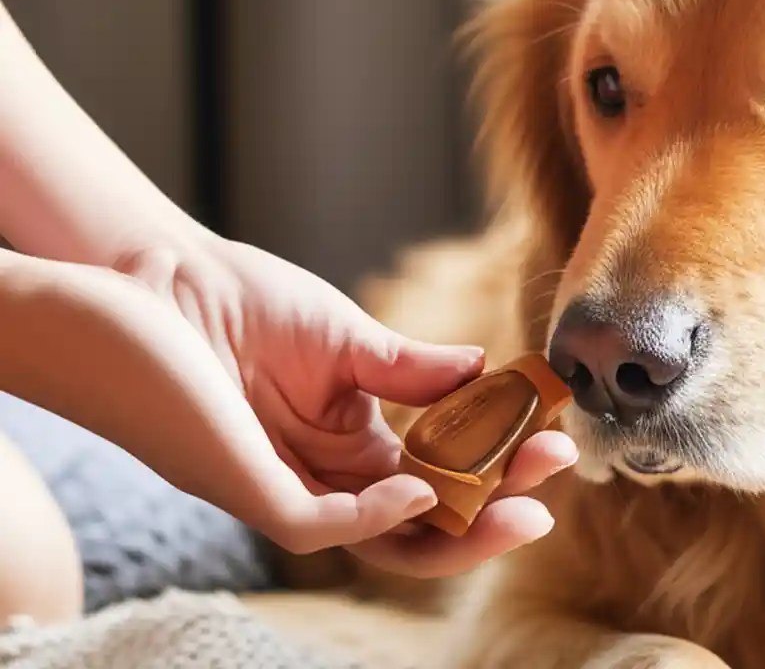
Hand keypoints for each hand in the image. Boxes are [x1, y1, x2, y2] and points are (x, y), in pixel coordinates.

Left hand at [115, 237, 577, 576]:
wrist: (157, 275)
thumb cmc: (244, 302)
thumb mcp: (347, 336)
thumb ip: (414, 368)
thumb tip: (486, 373)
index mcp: (355, 447)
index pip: (441, 480)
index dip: (500, 472)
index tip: (556, 441)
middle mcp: (327, 479)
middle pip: (423, 527)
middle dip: (492, 518)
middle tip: (552, 493)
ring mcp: (288, 487)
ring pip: (383, 540)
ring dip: (456, 528)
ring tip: (520, 503)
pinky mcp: (246, 486)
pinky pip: (321, 524)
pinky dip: (377, 515)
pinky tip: (422, 488)